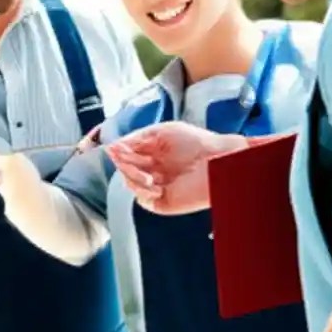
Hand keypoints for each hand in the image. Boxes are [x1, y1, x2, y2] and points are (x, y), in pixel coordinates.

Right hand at [106, 121, 245, 214]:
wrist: (218, 161)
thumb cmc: (197, 142)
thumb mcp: (162, 131)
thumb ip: (137, 138)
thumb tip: (112, 146)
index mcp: (152, 151)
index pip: (126, 153)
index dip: (119, 152)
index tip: (115, 150)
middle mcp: (152, 168)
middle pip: (124, 168)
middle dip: (125, 165)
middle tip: (128, 161)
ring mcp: (156, 185)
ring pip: (130, 183)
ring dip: (134, 179)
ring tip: (149, 177)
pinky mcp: (162, 201)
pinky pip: (142, 199)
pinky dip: (143, 192)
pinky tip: (155, 187)